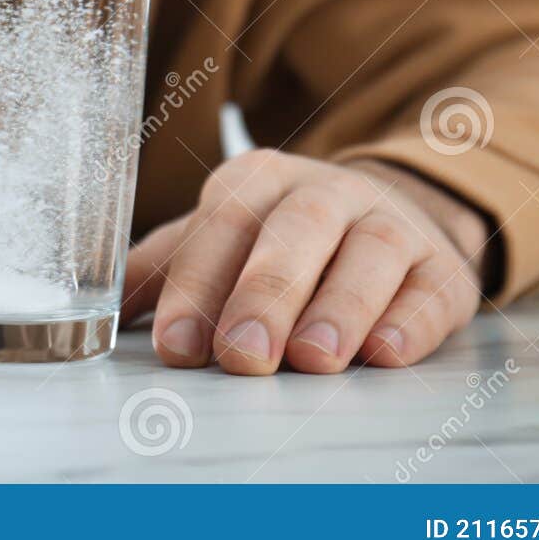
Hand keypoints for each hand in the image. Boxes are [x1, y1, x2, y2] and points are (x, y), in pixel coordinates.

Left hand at [121, 150, 489, 374]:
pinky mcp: (443, 267)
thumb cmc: (285, 242)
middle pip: (295, 231)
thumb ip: (164, 270)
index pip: (221, 226)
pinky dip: (411, 320)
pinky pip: (431, 288)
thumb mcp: (221, 242)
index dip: (197, 286)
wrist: (394, 219)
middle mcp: (324, 192)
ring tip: (315, 358)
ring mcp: (390, 223)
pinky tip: (386, 352)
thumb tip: (95, 310)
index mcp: (256, 181)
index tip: (178, 347)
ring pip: (368, 253)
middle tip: (243, 357)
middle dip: (265, 294)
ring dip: (340, 305)